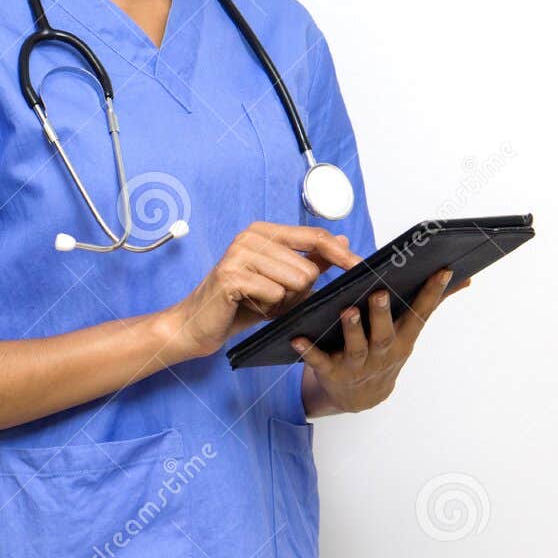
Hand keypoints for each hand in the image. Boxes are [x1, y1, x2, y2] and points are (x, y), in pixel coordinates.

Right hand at [159, 223, 360, 360]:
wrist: (196, 326)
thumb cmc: (239, 304)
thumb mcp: (280, 282)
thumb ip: (310, 260)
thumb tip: (342, 241)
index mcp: (264, 232)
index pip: (315, 236)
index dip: (341, 253)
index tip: (361, 266)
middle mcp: (251, 236)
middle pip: (308, 267)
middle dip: (299, 294)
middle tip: (275, 301)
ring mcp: (239, 254)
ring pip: (296, 281)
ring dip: (284, 303)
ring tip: (262, 304)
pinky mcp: (231, 276)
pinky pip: (275, 294)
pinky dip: (268, 309)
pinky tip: (251, 308)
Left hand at [293, 267, 468, 414]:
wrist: (360, 398)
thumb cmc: (386, 352)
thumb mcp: (409, 331)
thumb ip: (431, 302)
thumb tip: (466, 277)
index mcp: (402, 338)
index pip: (420, 313)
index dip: (432, 293)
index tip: (442, 270)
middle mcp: (383, 352)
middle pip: (384, 333)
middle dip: (383, 314)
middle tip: (379, 293)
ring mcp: (358, 365)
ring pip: (356, 347)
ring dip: (351, 329)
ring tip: (346, 311)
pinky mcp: (332, 373)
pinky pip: (319, 362)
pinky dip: (308, 352)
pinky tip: (297, 338)